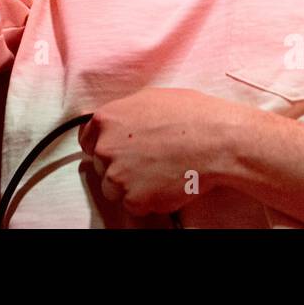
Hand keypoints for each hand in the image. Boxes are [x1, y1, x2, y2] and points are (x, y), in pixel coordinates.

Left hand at [77, 87, 237, 218]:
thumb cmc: (191, 114)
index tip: (116, 152)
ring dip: (131, 187)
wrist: (216, 140)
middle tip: (148, 162)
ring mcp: (117, 175)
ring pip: (114, 189)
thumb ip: (125, 113)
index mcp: (107, 119)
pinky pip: (133, 206)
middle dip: (120, 166)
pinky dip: (147, 201)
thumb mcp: (150, 98)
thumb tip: (119, 121)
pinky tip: (166, 185)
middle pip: (102, 166)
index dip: (103, 146)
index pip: (87, 140)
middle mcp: (105, 147)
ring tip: (159, 174)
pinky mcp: (134, 199)